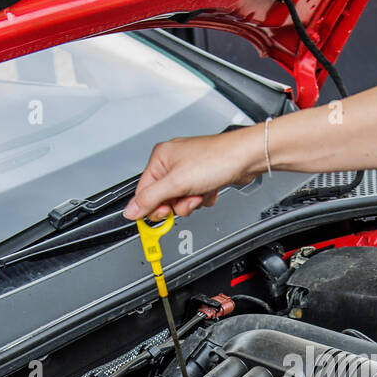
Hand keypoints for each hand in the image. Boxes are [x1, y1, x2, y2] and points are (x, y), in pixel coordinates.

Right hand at [123, 127, 263, 221]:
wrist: (246, 158)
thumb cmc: (216, 159)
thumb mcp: (176, 183)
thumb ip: (150, 198)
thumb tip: (130, 211)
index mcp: (160, 158)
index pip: (144, 191)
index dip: (153, 207)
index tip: (161, 218)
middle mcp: (172, 162)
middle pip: (163, 198)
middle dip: (177, 204)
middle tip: (187, 199)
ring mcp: (189, 170)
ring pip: (180, 200)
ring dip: (191, 202)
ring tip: (201, 192)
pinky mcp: (203, 177)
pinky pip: (195, 197)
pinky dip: (203, 198)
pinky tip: (210, 189)